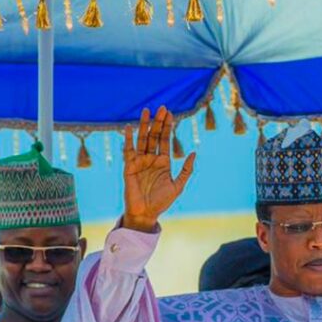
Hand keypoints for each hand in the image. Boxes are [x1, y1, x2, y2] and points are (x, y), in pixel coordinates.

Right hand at [123, 106, 195, 231]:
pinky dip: (128, 138)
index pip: (165, 140)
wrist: (146, 213)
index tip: (170, 114)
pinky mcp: (129, 167)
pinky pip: (128, 150)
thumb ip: (186, 170)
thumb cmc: (162, 202)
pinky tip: (128, 127)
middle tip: (162, 108)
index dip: (168, 127)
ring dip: (144, 125)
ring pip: (142, 139)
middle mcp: (151, 159)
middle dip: (158, 122)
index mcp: (163, 162)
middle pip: (154, 136)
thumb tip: (194, 153)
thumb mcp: (178, 186)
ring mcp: (140, 161)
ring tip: (147, 110)